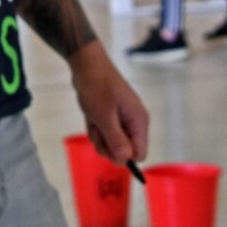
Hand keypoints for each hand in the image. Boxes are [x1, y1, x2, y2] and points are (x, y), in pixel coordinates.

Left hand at [70, 40, 149, 163]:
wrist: (87, 66)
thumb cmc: (97, 88)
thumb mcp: (104, 117)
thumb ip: (116, 140)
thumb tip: (126, 160)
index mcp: (139, 121)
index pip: (139, 154)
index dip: (122, 156)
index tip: (107, 144)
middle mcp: (134, 122)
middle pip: (124, 152)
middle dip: (107, 145)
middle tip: (98, 129)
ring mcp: (124, 120)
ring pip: (112, 144)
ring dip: (98, 136)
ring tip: (94, 118)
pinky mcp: (114, 118)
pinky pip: (105, 134)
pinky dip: (96, 128)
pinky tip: (91, 116)